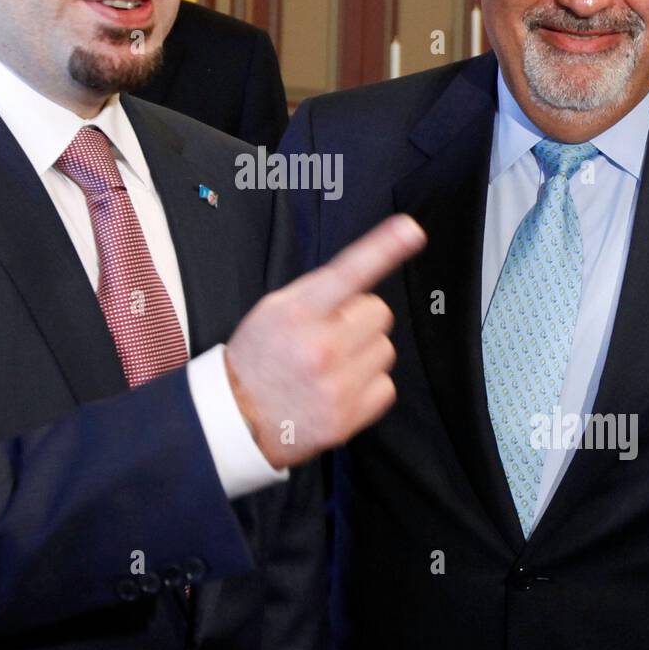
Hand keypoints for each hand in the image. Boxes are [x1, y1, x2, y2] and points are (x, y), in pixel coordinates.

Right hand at [224, 214, 425, 467]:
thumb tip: (367, 269)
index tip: (410, 230)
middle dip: (359, 319)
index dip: (384, 248)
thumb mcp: (274, 311)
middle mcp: (319, 348)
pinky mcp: (349, 417)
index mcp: (297, 314)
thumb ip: (318, 292)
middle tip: (330, 334)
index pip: (348, 273)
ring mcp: (336, 385)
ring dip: (364, 352)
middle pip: (378, 312)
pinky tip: (340, 387)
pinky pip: (386, 386)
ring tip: (331, 364)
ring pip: (385, 348)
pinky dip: (368, 385)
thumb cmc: (259, 358)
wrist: (237, 419)